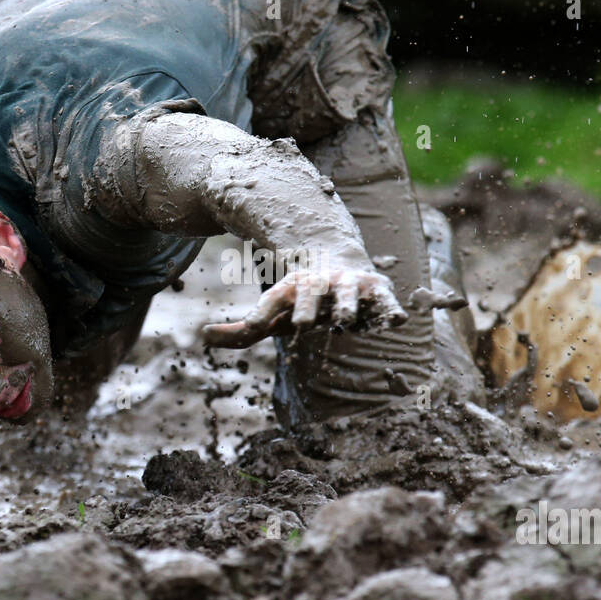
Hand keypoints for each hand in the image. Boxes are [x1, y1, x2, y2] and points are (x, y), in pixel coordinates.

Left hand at [203, 264, 406, 347]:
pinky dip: (391, 308)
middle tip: (301, 324)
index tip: (252, 325)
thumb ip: (241, 332)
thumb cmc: (300, 299)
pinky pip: (385, 300)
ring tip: (343, 322)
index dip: (262, 313)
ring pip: (348, 294)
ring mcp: (349, 285)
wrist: (340, 262)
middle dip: (307, 306)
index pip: (273, 300)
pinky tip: (397, 320)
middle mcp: (320, 283)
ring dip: (346, 307)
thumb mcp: (273, 314)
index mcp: (291, 287)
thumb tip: (203, 337)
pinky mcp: (377, 290)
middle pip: (311, 293)